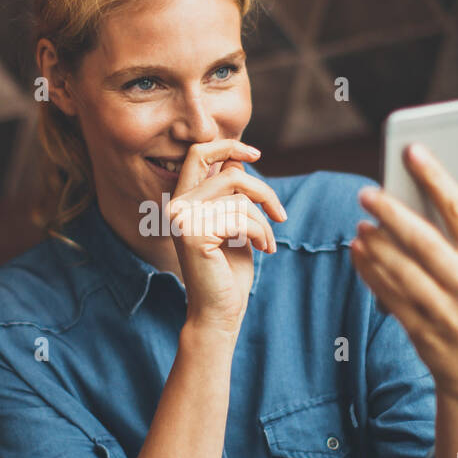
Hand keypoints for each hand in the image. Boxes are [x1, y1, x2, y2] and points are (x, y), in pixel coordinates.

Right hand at [169, 139, 286, 336]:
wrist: (220, 311)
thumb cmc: (229, 270)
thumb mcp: (233, 223)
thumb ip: (230, 192)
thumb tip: (238, 157)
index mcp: (183, 200)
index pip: (199, 153)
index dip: (228, 145)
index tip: (255, 153)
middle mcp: (176, 206)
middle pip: (231, 174)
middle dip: (263, 192)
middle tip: (280, 215)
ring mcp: (182, 219)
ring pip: (241, 200)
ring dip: (264, 222)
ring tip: (267, 243)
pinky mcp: (194, 234)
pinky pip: (241, 219)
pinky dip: (261, 234)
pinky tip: (264, 250)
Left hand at [349, 144, 457, 399]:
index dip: (435, 177)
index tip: (412, 151)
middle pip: (423, 239)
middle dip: (392, 212)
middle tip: (367, 192)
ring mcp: (444, 309)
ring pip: (400, 269)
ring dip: (375, 244)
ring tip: (360, 225)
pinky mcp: (421, 330)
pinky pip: (388, 294)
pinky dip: (369, 271)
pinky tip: (357, 251)